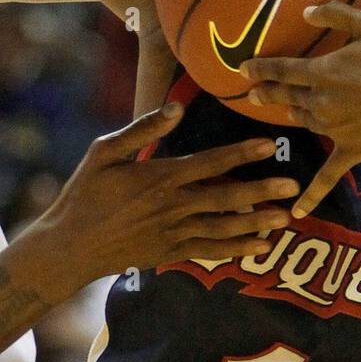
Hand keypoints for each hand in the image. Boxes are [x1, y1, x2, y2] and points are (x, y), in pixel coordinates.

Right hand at [41, 103, 300, 278]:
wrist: (68, 246)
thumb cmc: (84, 193)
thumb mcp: (104, 152)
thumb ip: (142, 129)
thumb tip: (177, 108)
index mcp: (160, 177)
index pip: (210, 163)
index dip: (242, 153)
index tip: (270, 146)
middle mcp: (172, 205)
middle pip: (226, 197)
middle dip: (262, 191)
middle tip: (293, 187)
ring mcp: (173, 232)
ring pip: (224, 227)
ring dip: (257, 223)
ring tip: (285, 218)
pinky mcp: (171, 253)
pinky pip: (210, 250)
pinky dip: (236, 249)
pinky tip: (261, 247)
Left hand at [244, 3, 360, 216]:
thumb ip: (335, 16)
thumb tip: (305, 12)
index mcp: (322, 72)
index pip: (280, 70)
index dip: (259, 68)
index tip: (242, 69)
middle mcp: (322, 101)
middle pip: (286, 97)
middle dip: (266, 94)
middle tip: (253, 93)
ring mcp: (336, 128)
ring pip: (305, 123)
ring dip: (293, 117)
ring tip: (286, 114)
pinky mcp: (354, 149)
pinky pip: (328, 175)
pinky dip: (312, 194)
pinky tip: (297, 211)